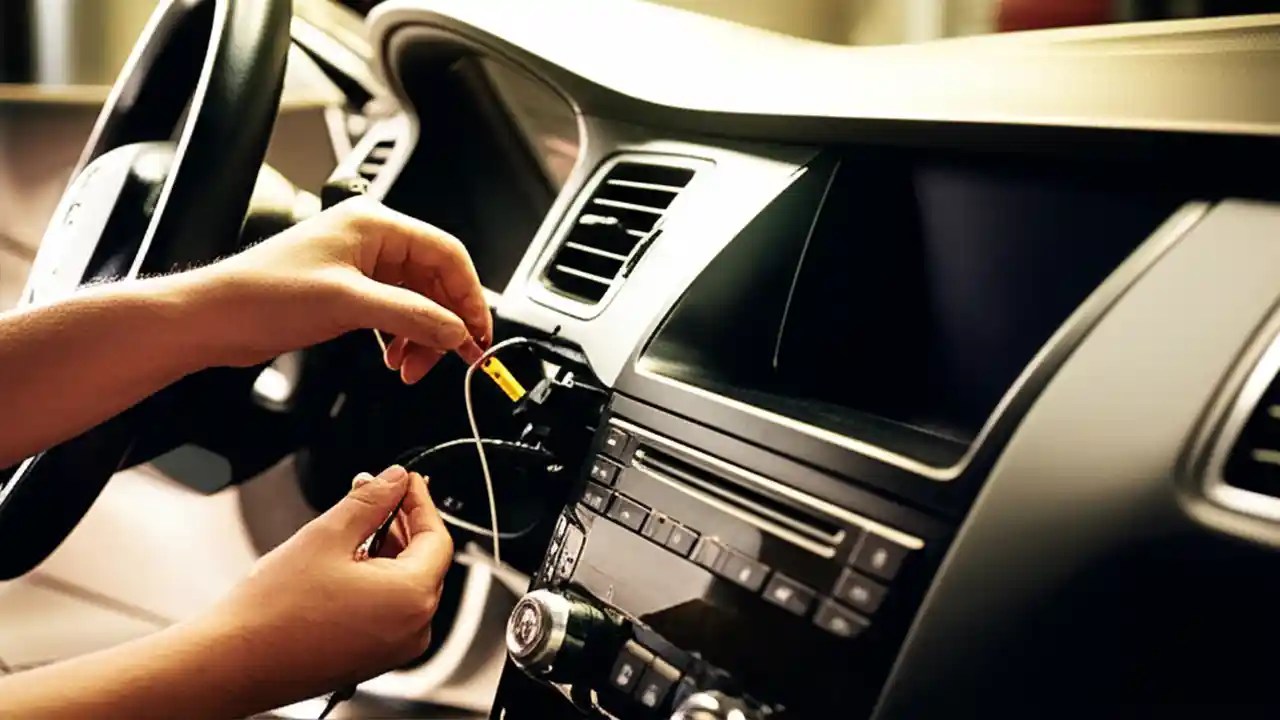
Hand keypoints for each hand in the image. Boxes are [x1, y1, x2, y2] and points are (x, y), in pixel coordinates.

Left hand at [183, 197, 492, 382]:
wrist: (214, 318)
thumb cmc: (264, 294)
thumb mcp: (350, 304)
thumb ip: (412, 316)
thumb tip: (457, 330)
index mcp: (375, 224)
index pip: (447, 254)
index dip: (470, 295)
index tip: (479, 332)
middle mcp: (371, 240)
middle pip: (435, 280)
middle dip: (446, 321)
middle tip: (458, 356)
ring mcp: (360, 266)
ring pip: (417, 300)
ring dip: (423, 335)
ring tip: (414, 366)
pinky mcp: (348, 291)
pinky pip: (395, 312)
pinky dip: (403, 337)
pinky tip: (396, 358)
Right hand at [196, 465, 452, 699]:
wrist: (233, 664)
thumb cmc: (273, 613)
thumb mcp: (327, 536)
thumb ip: (371, 501)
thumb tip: (395, 480)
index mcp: (412, 598)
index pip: (437, 537)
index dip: (420, 502)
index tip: (406, 481)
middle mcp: (413, 630)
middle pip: (425, 561)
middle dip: (400, 524)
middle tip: (374, 495)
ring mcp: (394, 648)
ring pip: (405, 585)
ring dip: (386, 551)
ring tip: (353, 527)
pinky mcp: (372, 658)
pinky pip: (389, 609)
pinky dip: (375, 581)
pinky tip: (348, 562)